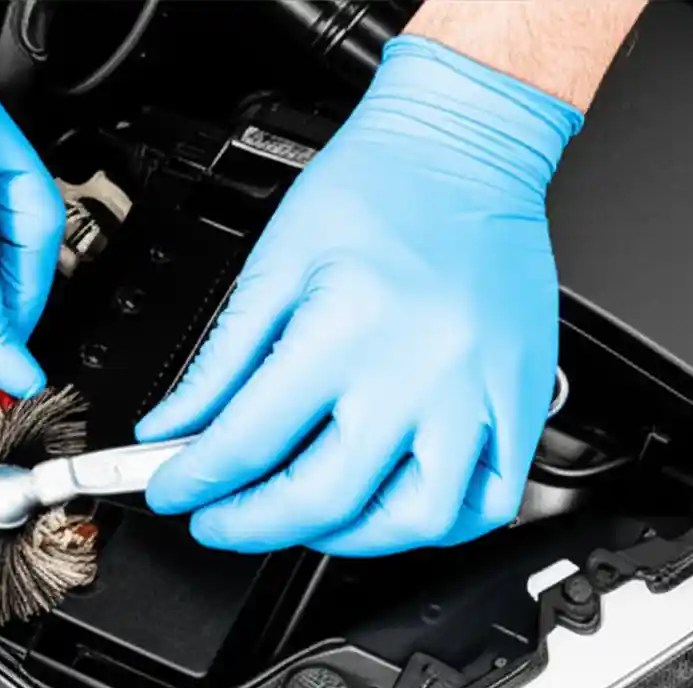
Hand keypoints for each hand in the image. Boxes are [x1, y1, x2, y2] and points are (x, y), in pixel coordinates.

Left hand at [135, 36, 583, 555]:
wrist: (463, 146)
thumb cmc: (376, 189)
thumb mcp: (273, 267)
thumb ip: (219, 362)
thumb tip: (172, 426)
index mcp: (345, 330)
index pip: (247, 441)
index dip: (195, 481)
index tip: (176, 492)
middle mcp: (417, 371)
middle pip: (324, 497)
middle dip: (251, 524)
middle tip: (221, 519)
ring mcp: (478, 392)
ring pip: (414, 519)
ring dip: (347, 536)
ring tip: (308, 517)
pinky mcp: (520, 398)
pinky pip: (488, 499)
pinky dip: (436, 522)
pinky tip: (395, 504)